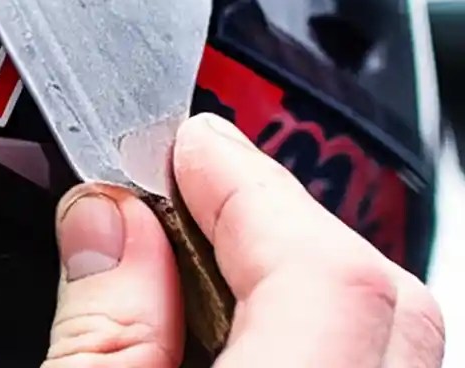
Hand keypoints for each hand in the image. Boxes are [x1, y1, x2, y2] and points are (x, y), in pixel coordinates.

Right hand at [42, 113, 444, 366]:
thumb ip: (100, 330)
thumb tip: (107, 220)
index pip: (323, 267)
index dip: (248, 183)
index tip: (183, 147)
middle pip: (378, 293)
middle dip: (277, 220)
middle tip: (182, 192)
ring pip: (390, 337)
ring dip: (300, 282)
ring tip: (194, 269)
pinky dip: (314, 336)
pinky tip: (233, 342)